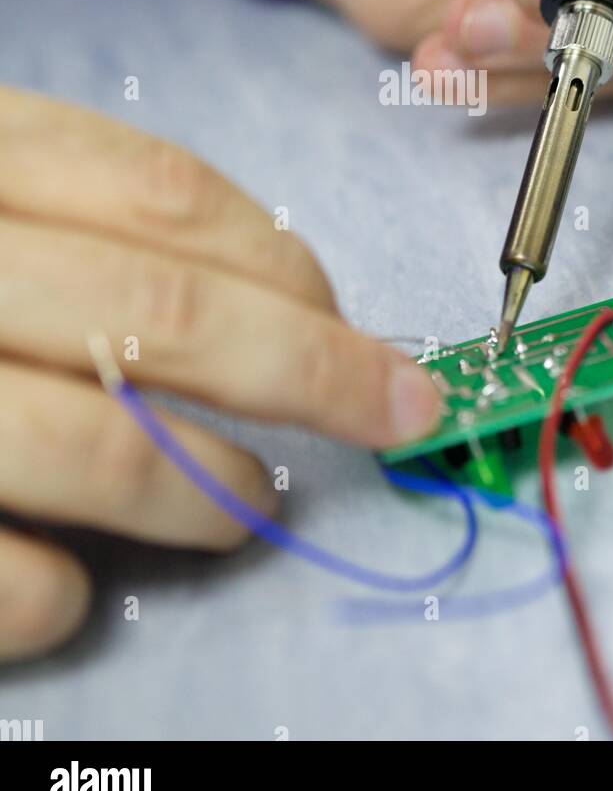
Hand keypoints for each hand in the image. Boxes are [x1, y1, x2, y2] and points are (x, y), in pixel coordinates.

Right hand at [0, 87, 439, 660]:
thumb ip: (92, 223)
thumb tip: (279, 303)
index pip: (169, 198)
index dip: (290, 269)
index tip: (359, 326)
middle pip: (161, 310)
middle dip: (312, 372)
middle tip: (396, 410)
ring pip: (97, 444)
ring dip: (207, 488)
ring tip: (250, 505)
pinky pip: (0, 578)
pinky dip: (63, 593)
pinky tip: (79, 585)